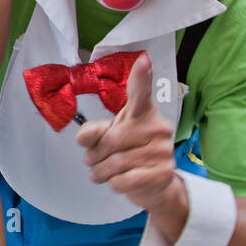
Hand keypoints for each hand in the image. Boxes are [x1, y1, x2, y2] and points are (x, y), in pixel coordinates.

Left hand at [76, 52, 186, 215]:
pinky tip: (120, 181)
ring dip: (100, 172)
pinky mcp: (162, 173)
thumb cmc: (129, 153)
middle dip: (94, 155)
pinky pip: (123, 180)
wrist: (154, 186)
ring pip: (115, 163)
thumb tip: (82, 138)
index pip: (141, 93)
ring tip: (103, 172)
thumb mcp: (110, 136)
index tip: (143, 60)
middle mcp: (157, 128)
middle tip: (93, 159)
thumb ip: (94, 133)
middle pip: (112, 139)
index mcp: (143, 113)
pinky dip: (114, 184)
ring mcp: (163, 151)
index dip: (141, 77)